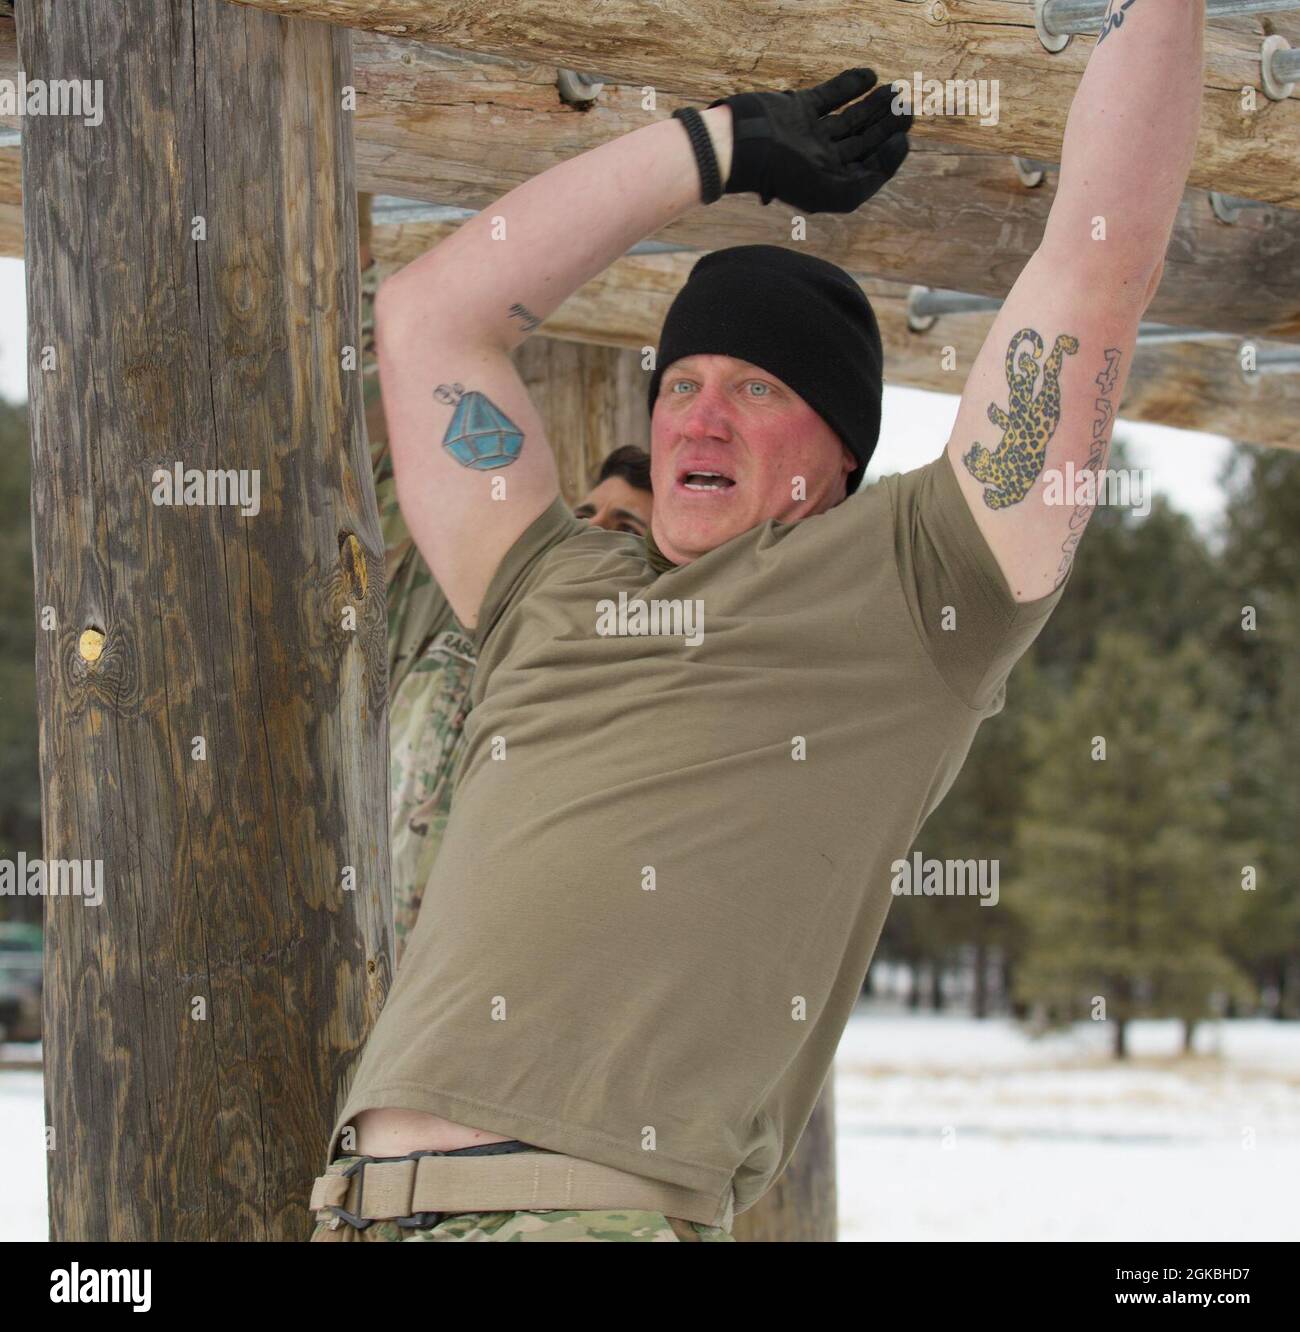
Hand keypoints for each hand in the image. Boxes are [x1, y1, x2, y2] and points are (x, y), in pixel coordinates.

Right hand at [708, 68, 910, 214]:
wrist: (744, 148)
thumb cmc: (789, 176)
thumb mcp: (838, 193)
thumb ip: (871, 177)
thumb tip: (898, 146)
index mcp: (829, 182)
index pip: (868, 166)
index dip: (889, 151)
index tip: (903, 135)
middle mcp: (821, 159)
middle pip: (862, 140)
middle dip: (885, 124)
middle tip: (906, 107)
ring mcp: (809, 133)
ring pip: (850, 117)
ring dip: (873, 104)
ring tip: (894, 90)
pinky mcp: (799, 109)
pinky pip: (829, 95)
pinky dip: (850, 84)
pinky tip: (869, 76)